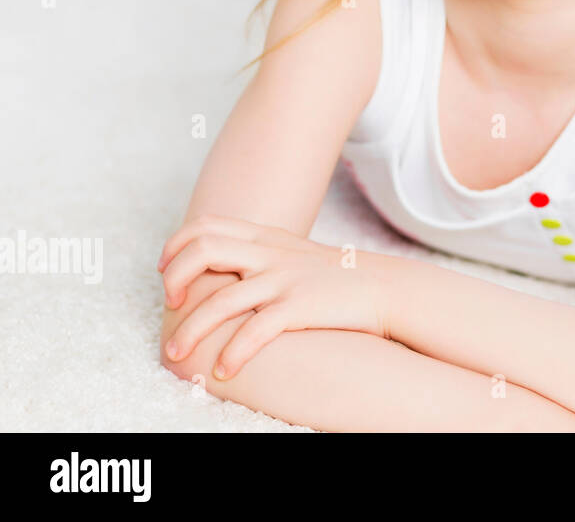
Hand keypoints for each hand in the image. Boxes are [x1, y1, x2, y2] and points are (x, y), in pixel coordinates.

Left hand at [157, 214, 388, 379]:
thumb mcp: (295, 253)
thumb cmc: (338, 277)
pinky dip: (232, 353)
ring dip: (189, 331)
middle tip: (172, 306)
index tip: (166, 273)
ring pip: (220, 301)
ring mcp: (284, 280)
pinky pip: (254, 331)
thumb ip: (260, 253)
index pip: (205, 225)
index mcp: (266, 237)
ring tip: (175, 356)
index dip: (175, 247)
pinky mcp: (299, 307)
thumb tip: (223, 268)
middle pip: (202, 250)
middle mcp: (270, 253)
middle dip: (174, 279)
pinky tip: (223, 370)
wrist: (386, 288)